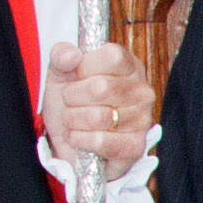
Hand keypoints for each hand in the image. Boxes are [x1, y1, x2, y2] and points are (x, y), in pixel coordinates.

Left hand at [46, 40, 154, 169]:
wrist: (68, 137)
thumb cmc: (72, 101)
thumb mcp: (60, 72)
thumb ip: (61, 56)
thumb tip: (71, 55)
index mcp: (129, 66)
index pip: (112, 57)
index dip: (85, 67)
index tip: (77, 76)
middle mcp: (142, 92)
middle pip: (101, 88)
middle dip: (73, 97)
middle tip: (70, 102)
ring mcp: (142, 120)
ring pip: (97, 117)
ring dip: (73, 120)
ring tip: (74, 120)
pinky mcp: (135, 147)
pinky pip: (101, 142)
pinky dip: (80, 140)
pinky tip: (79, 137)